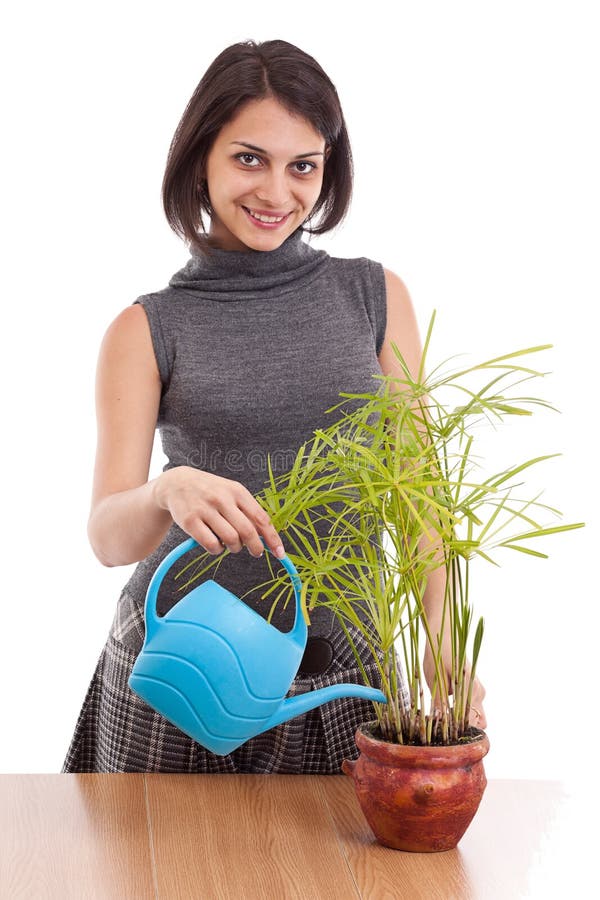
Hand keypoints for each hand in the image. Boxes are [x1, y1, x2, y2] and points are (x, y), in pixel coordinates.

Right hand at [152, 466, 285, 558]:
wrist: (176, 483)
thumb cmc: (210, 491)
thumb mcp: (231, 493)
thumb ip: (248, 511)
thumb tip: (267, 536)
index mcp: (237, 491)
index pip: (261, 518)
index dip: (272, 538)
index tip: (280, 553)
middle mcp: (222, 499)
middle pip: (248, 531)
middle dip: (256, 548)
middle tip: (257, 553)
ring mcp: (205, 510)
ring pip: (230, 540)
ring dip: (234, 548)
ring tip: (231, 544)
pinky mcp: (190, 521)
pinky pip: (211, 544)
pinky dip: (217, 550)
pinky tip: (215, 544)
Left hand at [423, 642, 487, 728]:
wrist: (443, 635)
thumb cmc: (439, 655)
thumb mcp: (435, 679)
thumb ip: (440, 702)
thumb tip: (440, 721)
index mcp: (473, 692)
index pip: (475, 724)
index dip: (460, 731)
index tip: (444, 732)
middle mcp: (479, 692)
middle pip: (479, 722)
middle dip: (462, 727)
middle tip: (442, 725)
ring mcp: (478, 689)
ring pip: (474, 713)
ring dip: (459, 717)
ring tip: (438, 712)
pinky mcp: (472, 687)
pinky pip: (470, 705)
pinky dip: (459, 708)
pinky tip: (443, 703)